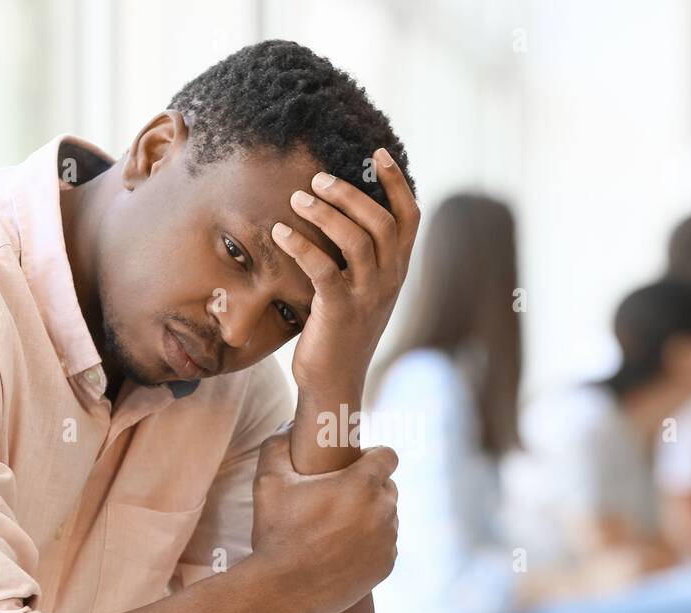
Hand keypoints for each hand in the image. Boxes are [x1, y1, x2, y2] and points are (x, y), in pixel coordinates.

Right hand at [250, 430, 398, 612]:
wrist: (282, 589)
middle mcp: (383, 509)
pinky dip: (371, 544)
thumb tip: (288, 425)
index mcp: (362, 484)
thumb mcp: (268, 481)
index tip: (356, 464)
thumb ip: (278, 444)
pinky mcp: (386, 565)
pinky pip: (386, 544)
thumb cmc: (276, 532)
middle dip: (369, 488)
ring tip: (339, 526)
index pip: (388, 455)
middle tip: (339, 498)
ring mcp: (387, 540)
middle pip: (388, 486)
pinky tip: (344, 549)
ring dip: (371, 516)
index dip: (373, 456)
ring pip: (388, 517)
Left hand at [273, 148, 419, 393]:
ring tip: (297, 198)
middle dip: (349, 193)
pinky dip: (301, 245)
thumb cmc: (340, 329)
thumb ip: (361, 255)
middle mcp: (389, 279)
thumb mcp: (361, 288)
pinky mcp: (338, 311)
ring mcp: (367, 296)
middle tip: (317, 178)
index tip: (377, 153)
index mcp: (397, 269)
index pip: (410, 216)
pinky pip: (323, 268)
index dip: (397, 182)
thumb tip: (340, 211)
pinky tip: (280, 233)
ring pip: (356, 240)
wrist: (334, 380)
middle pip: (380, 221)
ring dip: (325, 213)